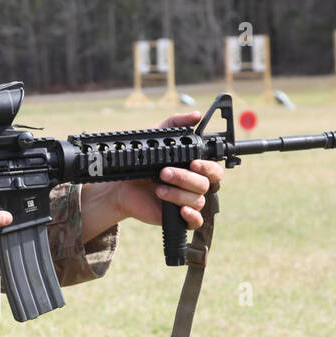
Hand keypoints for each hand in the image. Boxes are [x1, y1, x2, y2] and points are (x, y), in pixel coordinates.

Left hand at [79, 111, 224, 242]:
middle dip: (186, 178)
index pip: (214, 169)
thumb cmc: (142, 162)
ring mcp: (187, 202)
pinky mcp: (179, 217)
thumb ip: (176, 123)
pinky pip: (196, 221)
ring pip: (197, 200)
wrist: (121, 186)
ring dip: (178, 193)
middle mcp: (194, 185)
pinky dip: (191, 216)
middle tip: (165, 172)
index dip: (208, 166)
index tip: (193, 162)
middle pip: (205, 184)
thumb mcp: (157, 137)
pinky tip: (179, 210)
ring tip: (158, 187)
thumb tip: (196, 115)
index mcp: (195, 168)